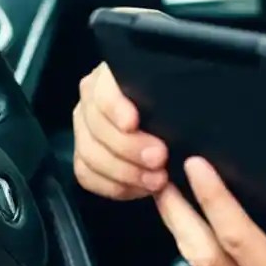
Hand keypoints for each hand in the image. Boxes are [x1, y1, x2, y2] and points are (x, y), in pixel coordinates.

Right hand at [72, 63, 168, 199]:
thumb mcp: (179, 92)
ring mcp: (84, 129)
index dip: (115, 107)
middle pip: (96, 126)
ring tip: (157, 180)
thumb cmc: (181, 102)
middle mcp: (91, 100)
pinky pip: (87, 176)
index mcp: (110, 76)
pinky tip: (140, 189)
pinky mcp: (84, 157)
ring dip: (124, 173)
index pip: (103, 91)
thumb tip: (178, 101)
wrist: (175, 125)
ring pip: (89, 154)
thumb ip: (172, 95)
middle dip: (128, 148)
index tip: (133, 123)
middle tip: (160, 159)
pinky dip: (114, 186)